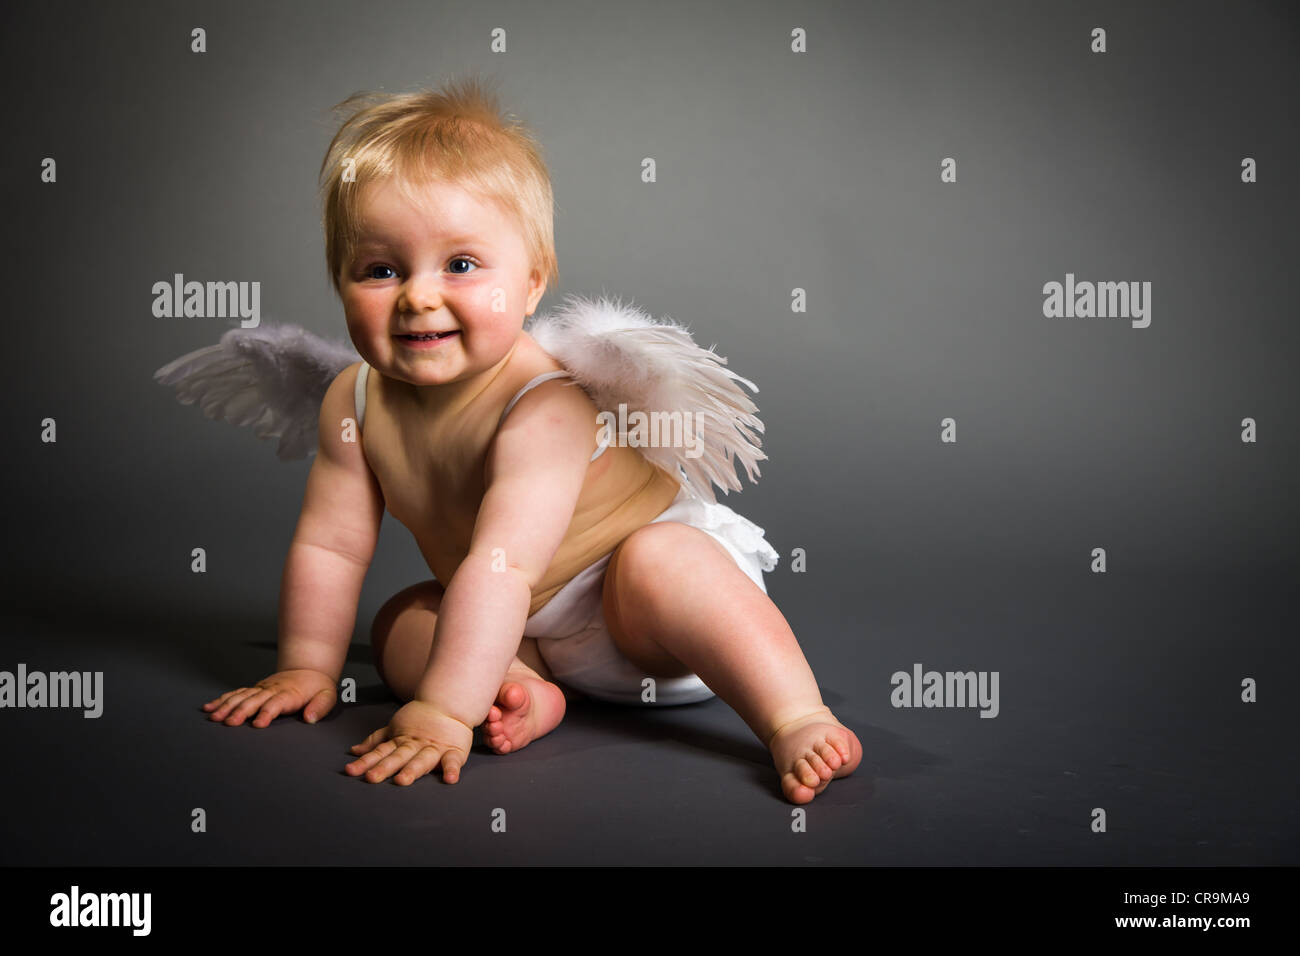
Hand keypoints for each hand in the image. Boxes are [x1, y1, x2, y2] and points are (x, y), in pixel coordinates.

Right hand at [202, 669, 337, 727]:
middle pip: (254, 700)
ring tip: (214, 717)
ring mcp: (261, 689)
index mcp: (289, 694)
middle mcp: (272, 690)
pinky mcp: (255, 689)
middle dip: (241, 711)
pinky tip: (210, 707)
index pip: (276, 704)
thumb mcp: (328, 695)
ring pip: (241, 696)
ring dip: (227, 706)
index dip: (267, 713)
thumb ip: (320, 707)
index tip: (258, 724)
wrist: (309, 669)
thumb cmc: (318, 687)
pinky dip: (223, 699)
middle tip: (229, 723)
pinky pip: (237, 693)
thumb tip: (310, 718)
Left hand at [346, 700, 474, 785]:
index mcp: (401, 740)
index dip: (366, 761)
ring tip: (402, 780)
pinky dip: (452, 769)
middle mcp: (416, 745)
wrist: (450, 703)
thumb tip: (354, 751)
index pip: (380, 752)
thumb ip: (376, 741)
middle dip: (385, 767)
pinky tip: (450, 779)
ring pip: (422, 760)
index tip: (352, 771)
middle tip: (372, 777)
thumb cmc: (420, 719)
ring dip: (412, 770)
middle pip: (398, 757)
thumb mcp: (395, 727)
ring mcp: (435, 748)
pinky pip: (453, 761)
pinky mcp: (454, 751)